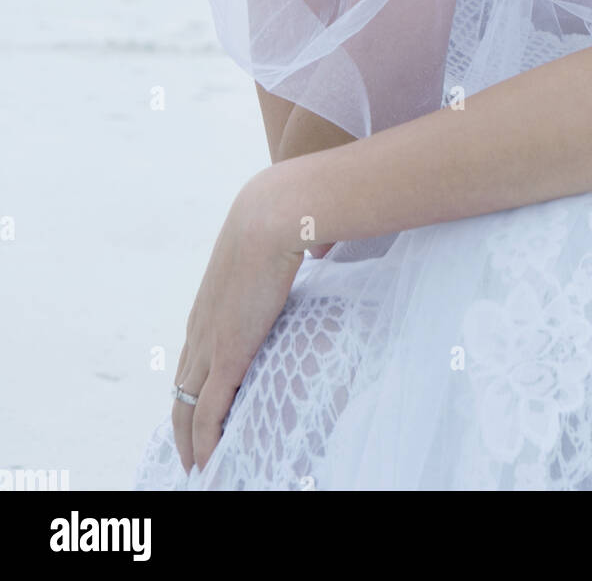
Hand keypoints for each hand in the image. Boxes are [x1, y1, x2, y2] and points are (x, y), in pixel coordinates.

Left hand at [171, 168, 305, 474]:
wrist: (272, 215)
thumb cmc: (280, 220)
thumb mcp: (276, 246)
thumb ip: (290, 259)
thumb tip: (321, 249)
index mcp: (210, 305)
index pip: (192, 359)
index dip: (194, 389)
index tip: (200, 411)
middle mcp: (200, 328)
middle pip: (181, 389)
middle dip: (184, 424)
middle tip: (192, 454)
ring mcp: (210, 342)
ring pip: (186, 407)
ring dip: (190, 442)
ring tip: (199, 466)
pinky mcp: (227, 355)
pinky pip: (209, 412)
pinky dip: (204, 441)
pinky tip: (206, 463)